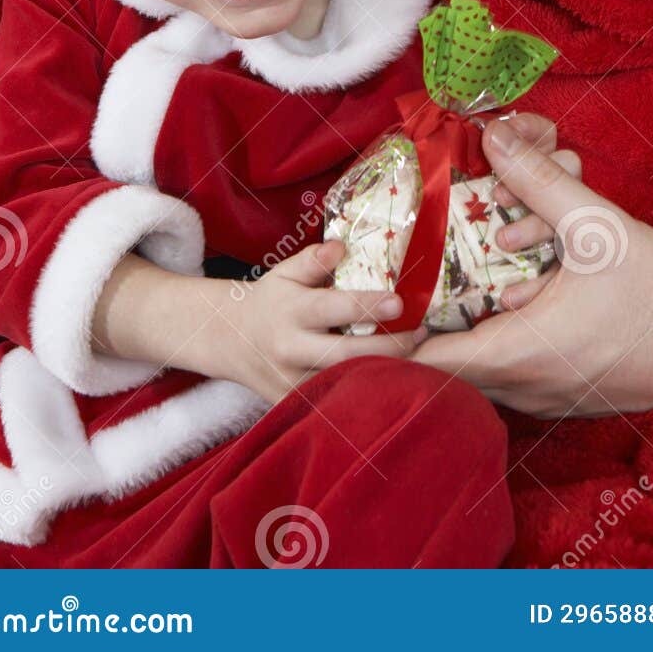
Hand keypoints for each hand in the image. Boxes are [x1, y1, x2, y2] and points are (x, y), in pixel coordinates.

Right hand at [224, 240, 427, 403]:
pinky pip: (334, 403)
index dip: (368, 306)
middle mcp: (290, 349)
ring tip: (416, 356)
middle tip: (421, 333)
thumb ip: (312, 260)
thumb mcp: (285, 272)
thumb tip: (341, 246)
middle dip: (388, 346)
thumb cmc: (271, 300)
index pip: (333, 309)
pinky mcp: (293, 405)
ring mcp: (291, 382)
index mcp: (291, 311)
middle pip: (345, 354)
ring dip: (383, 373)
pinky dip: (364, 393)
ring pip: (343, 384)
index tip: (400, 302)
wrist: (232, 341)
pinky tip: (393, 381)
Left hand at [413, 118, 652, 416]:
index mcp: (520, 353)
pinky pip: (511, 374)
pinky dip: (500, 340)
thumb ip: (539, 179)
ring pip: (480, 370)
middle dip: (427, 320)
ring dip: (469, 326)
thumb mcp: (596, 225)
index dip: (390, 339)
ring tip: (465, 283)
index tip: (376, 306)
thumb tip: (494, 135)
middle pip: (446, 366)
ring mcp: (545, 400)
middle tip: (411, 280)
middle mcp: (524, 387)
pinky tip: (519, 298)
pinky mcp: (564, 397)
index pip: (427, 364)